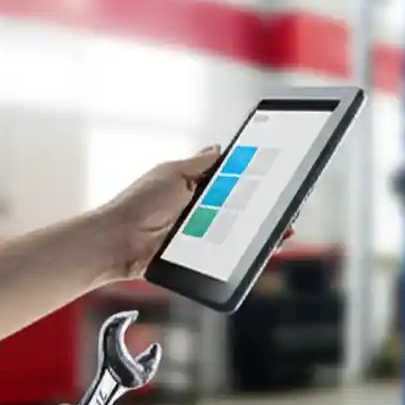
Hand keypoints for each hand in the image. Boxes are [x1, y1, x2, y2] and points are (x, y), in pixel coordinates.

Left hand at [97, 146, 293, 281]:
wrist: (118, 243)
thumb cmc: (138, 204)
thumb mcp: (172, 173)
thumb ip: (198, 163)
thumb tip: (218, 148)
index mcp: (193, 186)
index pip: (231, 180)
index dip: (253, 181)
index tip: (274, 181)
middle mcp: (199, 209)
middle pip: (240, 208)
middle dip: (264, 209)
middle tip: (286, 211)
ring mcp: (200, 234)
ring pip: (237, 233)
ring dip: (258, 233)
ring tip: (281, 233)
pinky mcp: (197, 256)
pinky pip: (225, 254)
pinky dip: (242, 253)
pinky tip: (258, 251)